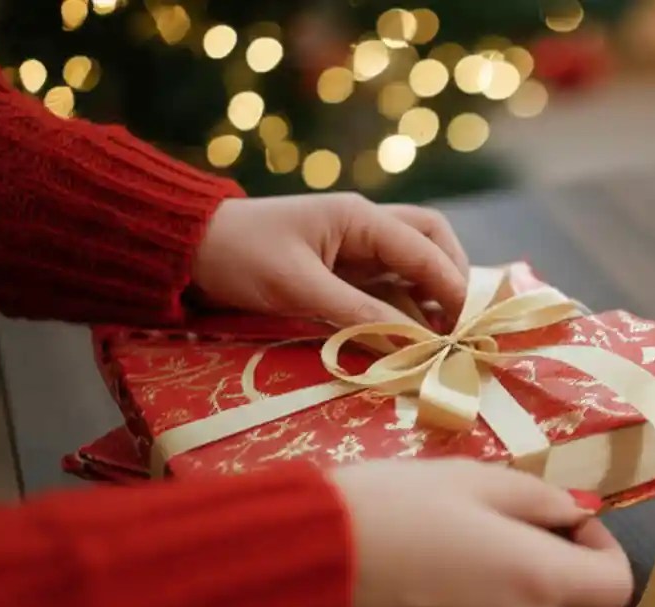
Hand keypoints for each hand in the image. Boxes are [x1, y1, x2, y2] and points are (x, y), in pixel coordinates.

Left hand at [192, 194, 469, 325]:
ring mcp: (355, 248)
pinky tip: (410, 334)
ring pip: (413, 264)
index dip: (451, 285)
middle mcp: (365, 227)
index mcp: (358, 218)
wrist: (189, 249)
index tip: (465, 325)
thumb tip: (410, 342)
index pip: (424, 247)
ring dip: (431, 295)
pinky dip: (405, 308)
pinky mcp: (342, 271)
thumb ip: (357, 312)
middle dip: (452, 277)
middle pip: (431, 241)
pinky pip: (387, 286)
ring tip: (440, 335)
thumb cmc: (240, 257)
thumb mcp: (298, 287)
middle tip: (457, 322)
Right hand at [331, 459, 632, 606]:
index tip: (567, 521)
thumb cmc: (395, 505)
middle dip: (572, 572)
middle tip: (526, 530)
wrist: (308, 562)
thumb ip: (541, 499)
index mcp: (538, 578)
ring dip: (526, 595)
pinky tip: (438, 583)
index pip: (617, 585)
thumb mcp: (475, 479)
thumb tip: (578, 512)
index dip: (603, 547)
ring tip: (469, 551)